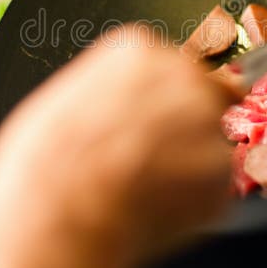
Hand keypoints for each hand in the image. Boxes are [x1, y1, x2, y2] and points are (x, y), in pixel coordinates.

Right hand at [0, 25, 235, 267]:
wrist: (59, 216)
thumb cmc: (46, 163)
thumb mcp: (62, 99)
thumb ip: (109, 89)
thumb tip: (119, 106)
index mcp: (139, 50)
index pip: (168, 66)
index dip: (154, 101)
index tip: (137, 123)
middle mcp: (183, 77)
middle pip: (198, 96)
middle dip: (179, 127)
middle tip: (144, 159)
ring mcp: (207, 124)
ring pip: (206, 143)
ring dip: (186, 164)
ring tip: (141, 189)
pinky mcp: (220, 172)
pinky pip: (210, 186)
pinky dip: (191, 202)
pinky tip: (153, 209)